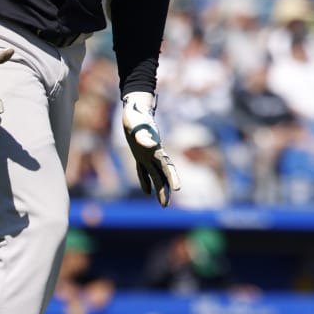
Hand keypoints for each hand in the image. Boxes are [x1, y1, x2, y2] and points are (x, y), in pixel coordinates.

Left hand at [121, 91, 179, 205]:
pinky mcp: (140, 154)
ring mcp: (148, 154)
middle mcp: (154, 153)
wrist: (135, 107)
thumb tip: (150, 145)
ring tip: (163, 204)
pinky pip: (143, 170)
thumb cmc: (136, 114)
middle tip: (165, 206)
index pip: (166, 165)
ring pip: (156, 175)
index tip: (178, 188)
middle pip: (162, 174)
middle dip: (165, 189)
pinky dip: (145, 180)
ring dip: (159, 188)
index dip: (172, 176)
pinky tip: (147, 191)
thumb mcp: (136, 123)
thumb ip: (143, 135)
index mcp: (155, 148)